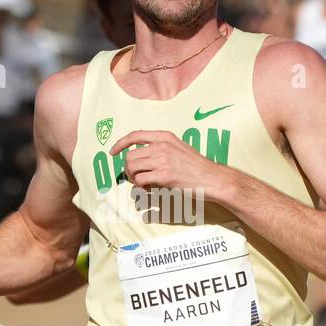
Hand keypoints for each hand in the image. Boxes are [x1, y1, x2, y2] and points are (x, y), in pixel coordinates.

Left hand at [108, 130, 225, 194]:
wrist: (212, 178)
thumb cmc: (196, 167)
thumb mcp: (179, 148)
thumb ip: (161, 148)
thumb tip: (140, 157)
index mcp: (165, 137)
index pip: (135, 135)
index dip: (120, 143)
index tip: (113, 152)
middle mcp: (162, 146)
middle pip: (130, 156)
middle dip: (128, 169)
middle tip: (136, 178)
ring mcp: (163, 160)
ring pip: (132, 168)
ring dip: (133, 179)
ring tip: (143, 184)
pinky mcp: (164, 175)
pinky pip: (140, 180)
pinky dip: (141, 187)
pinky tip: (150, 190)